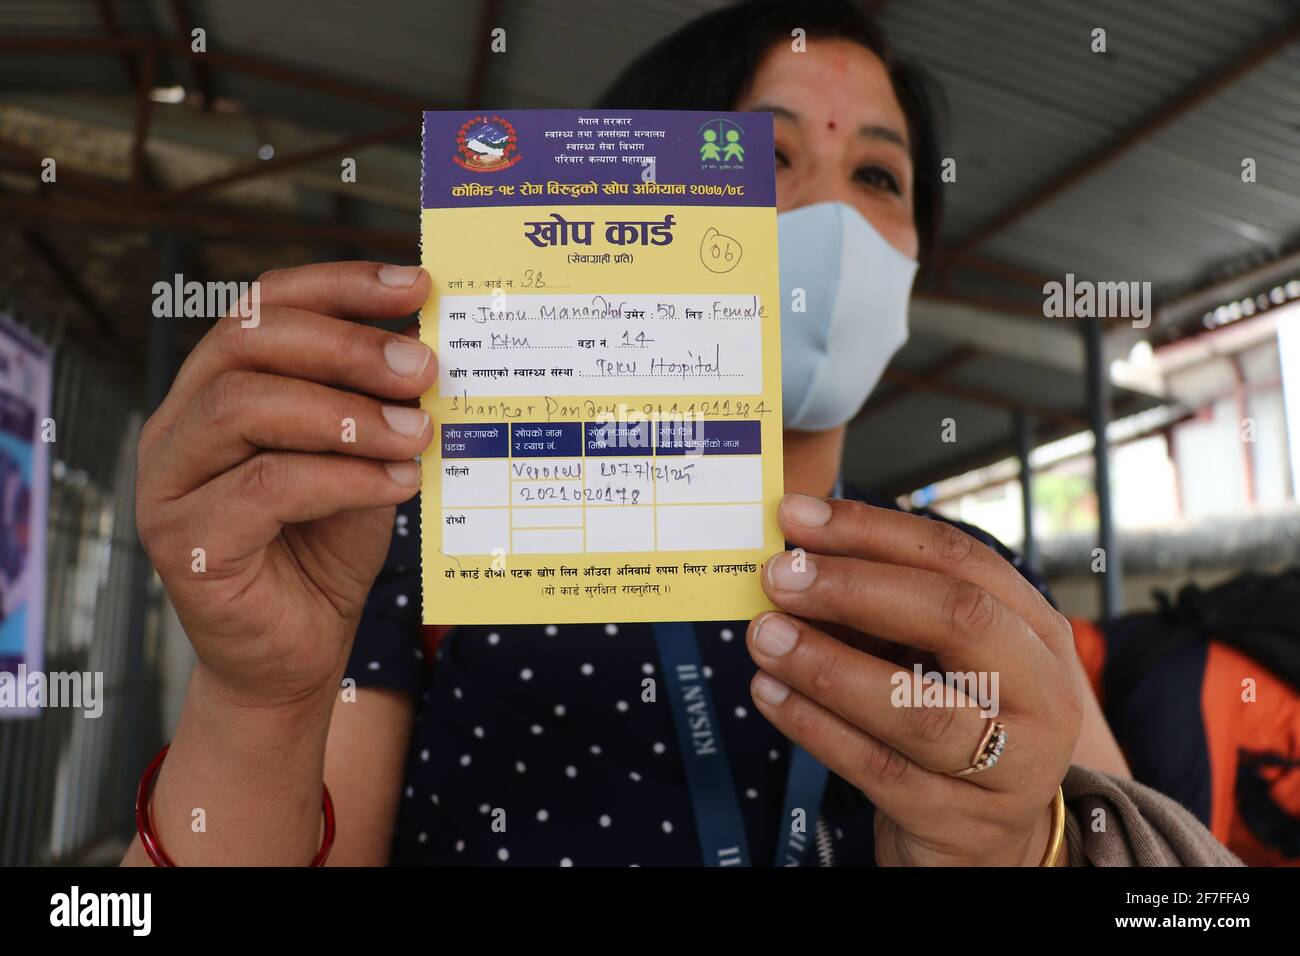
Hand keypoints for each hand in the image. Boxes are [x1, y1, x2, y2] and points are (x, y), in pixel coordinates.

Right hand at [136, 261, 436, 711]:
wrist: (297, 654)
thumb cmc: (326, 548)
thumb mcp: (361, 461)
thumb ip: (375, 408)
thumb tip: (429, 348)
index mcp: (217, 388)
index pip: (265, 306)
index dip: (340, 285)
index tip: (416, 283)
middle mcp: (179, 423)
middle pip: (249, 343)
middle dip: (348, 347)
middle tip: (424, 368)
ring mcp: (170, 481)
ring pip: (247, 407)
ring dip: (348, 414)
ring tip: (418, 433)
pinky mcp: (186, 541)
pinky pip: (266, 485)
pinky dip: (344, 477)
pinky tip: (399, 484)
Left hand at [746, 494, 1081, 865]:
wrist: (988, 840)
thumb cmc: (952, 722)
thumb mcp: (934, 657)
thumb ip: (880, 608)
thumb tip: (795, 558)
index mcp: (1034, 631)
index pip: (959, 559)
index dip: (873, 532)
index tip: (797, 516)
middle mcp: (1040, 693)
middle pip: (957, 619)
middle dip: (854, 589)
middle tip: (778, 576)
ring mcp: (1010, 765)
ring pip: (917, 708)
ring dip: (826, 664)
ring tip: (763, 637)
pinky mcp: (961, 824)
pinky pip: (879, 770)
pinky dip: (816, 728)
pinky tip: (769, 695)